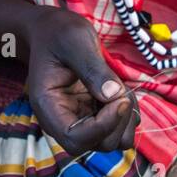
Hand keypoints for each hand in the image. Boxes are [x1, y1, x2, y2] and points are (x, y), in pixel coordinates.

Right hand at [23, 6, 139, 155]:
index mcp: (48, 106)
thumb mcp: (75, 41)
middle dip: (119, 121)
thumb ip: (93, 68)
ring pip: (112, 140)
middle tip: (122, 88)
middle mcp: (62, 120)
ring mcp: (79, 119)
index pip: (75, 139)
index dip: (103, 126)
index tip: (119, 99)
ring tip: (122, 88)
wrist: (51, 31)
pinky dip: (128, 113)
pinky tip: (122, 89)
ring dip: (127, 118)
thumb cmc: (58, 33)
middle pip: (97, 145)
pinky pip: (118, 127)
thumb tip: (113, 96)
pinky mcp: (93, 115)